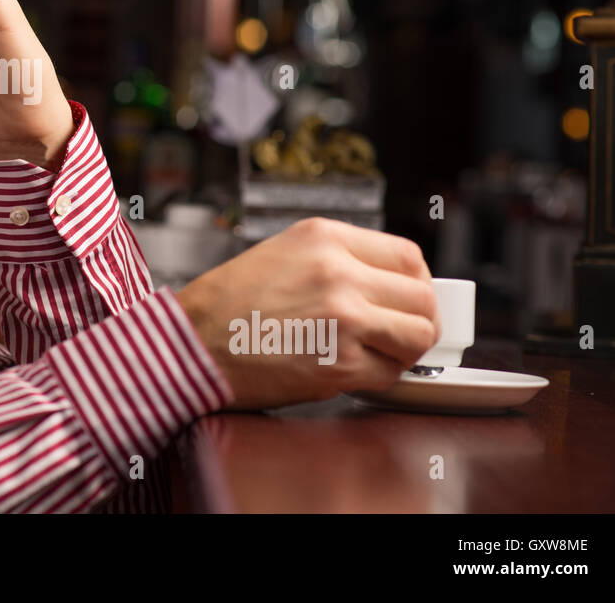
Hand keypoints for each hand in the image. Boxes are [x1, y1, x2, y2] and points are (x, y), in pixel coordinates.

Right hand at [174, 218, 438, 410]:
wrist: (192, 343)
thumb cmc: (228, 303)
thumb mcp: (283, 251)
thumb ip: (338, 258)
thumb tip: (389, 282)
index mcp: (325, 238)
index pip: (408, 256)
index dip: (415, 282)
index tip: (406, 298)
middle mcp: (339, 273)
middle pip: (422, 297)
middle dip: (415, 319)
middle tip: (397, 331)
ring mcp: (343, 319)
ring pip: (418, 336)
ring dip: (404, 349)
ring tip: (377, 351)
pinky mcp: (340, 364)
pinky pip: (391, 374)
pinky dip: (379, 377)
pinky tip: (351, 370)